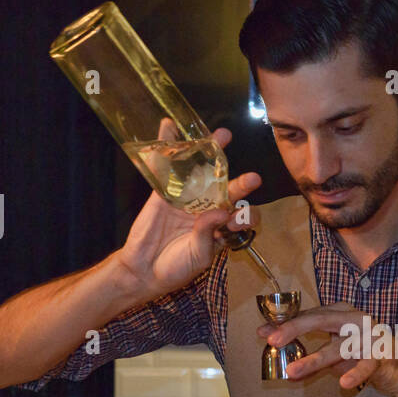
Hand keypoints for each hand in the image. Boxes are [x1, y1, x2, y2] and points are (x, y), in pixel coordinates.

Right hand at [114, 127, 261, 299]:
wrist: (144, 270)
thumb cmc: (177, 267)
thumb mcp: (199, 255)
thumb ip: (209, 234)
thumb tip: (220, 212)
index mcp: (221, 226)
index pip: (241, 215)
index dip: (245, 216)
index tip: (240, 222)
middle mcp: (208, 207)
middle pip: (227, 189)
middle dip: (240, 184)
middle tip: (253, 179)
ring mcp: (186, 197)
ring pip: (201, 172)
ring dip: (211, 152)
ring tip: (222, 135)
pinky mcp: (164, 191)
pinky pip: (166, 167)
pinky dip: (167, 145)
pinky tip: (169, 126)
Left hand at [257, 303, 397, 395]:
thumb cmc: (362, 356)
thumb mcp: (334, 353)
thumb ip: (310, 354)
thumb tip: (282, 361)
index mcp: (341, 313)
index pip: (309, 315)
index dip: (285, 323)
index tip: (263, 333)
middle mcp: (355, 318)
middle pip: (321, 319)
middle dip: (295, 329)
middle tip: (274, 341)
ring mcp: (369, 335)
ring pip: (338, 347)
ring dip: (314, 360)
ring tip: (293, 372)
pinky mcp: (382, 354)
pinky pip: (366, 365)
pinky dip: (354, 374)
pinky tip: (343, 384)